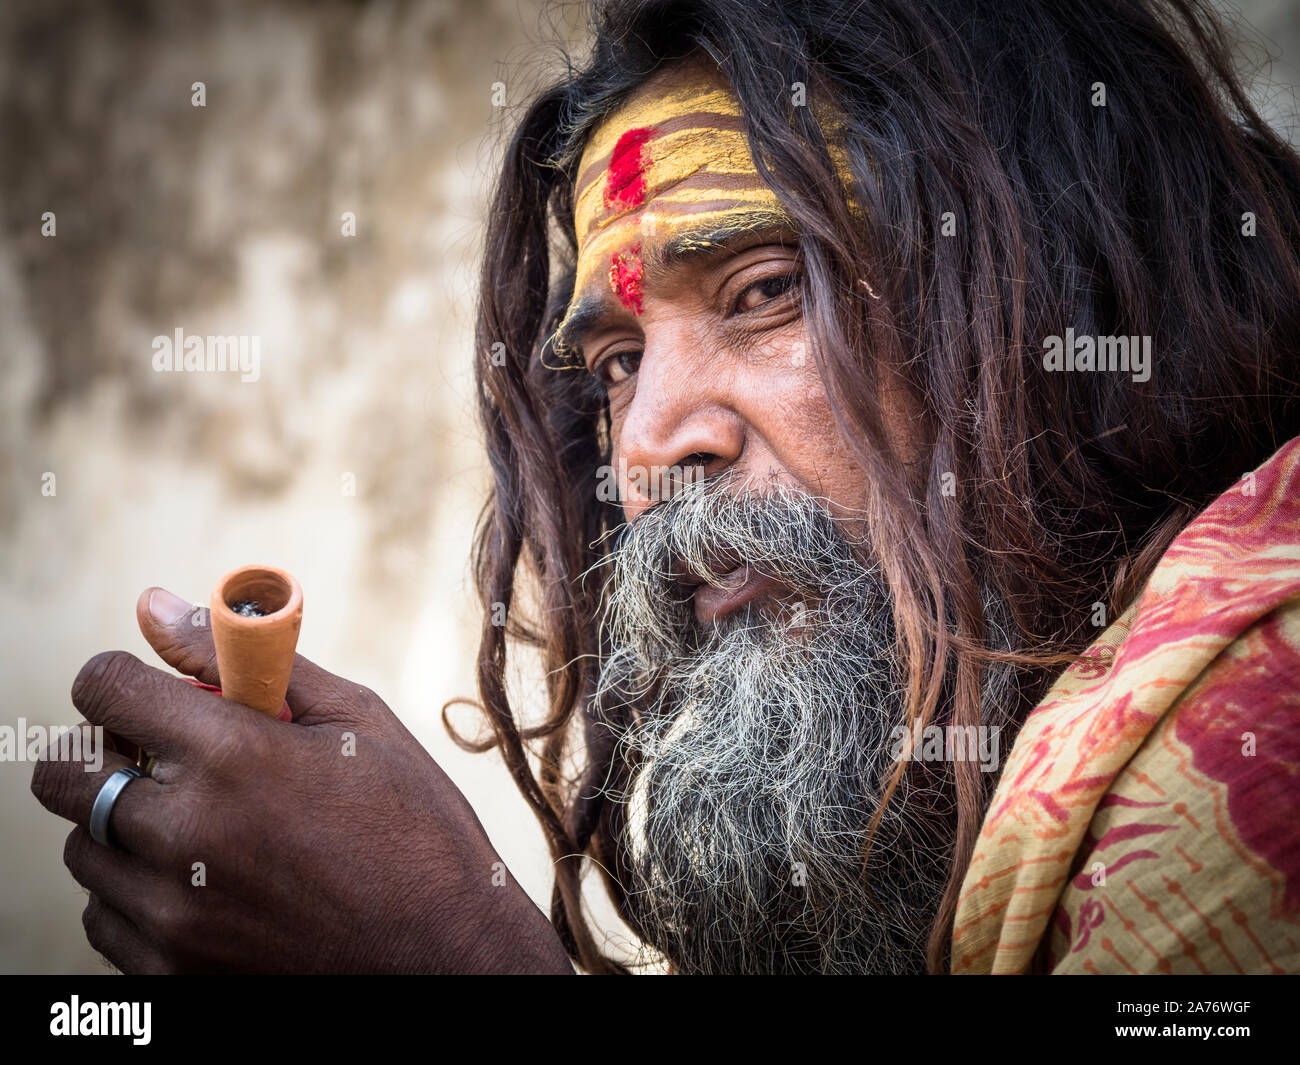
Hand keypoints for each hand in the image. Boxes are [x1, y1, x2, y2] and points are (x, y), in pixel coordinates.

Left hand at [30, 587, 572, 973]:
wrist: (450, 954)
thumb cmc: (414, 824)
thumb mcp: (354, 721)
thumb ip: (246, 660)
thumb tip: (154, 604)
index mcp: (233, 754)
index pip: (103, 689)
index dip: (119, 679)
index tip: (145, 695)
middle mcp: (184, 832)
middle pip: (65, 774)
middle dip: (104, 750)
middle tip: (164, 759)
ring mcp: (171, 912)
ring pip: (83, 849)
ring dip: (124, 826)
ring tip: (203, 828)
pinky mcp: (171, 972)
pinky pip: (104, 918)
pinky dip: (137, 893)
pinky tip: (206, 883)